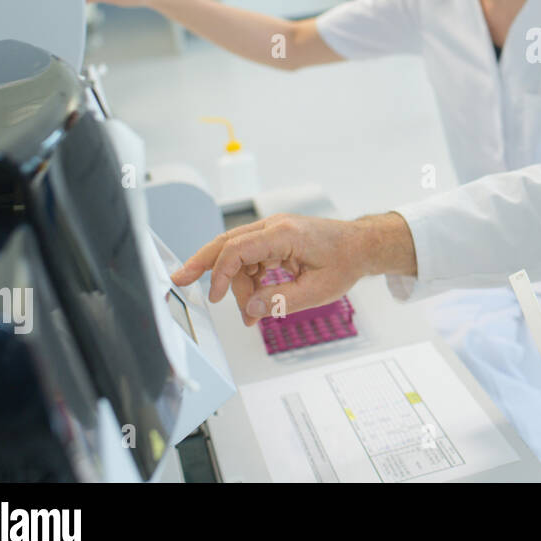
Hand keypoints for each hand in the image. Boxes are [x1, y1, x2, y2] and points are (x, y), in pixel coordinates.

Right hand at [172, 214, 371, 325]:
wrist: (361, 246)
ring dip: (237, 284)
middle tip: (179, 281)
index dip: (220, 274)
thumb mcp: (317, 290)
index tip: (213, 298)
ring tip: (249, 314)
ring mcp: (274, 230)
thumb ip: (281, 301)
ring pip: (238, 254)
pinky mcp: (275, 238)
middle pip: (227, 242)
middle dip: (202, 263)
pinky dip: (248, 277)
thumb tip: (250, 310)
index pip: (237, 249)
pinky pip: (250, 256)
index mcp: (283, 234)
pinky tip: (257, 298)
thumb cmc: (345, 263)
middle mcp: (274, 227)